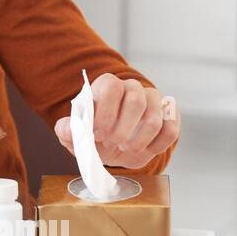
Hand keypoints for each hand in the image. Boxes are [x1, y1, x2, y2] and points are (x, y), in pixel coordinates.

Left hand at [53, 73, 179, 169]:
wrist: (116, 146)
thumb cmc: (95, 136)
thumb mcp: (76, 135)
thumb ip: (67, 130)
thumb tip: (66, 128)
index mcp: (107, 85)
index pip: (112, 86)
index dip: (106, 112)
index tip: (98, 134)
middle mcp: (133, 88)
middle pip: (136, 101)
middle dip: (123, 130)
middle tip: (112, 144)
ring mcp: (154, 100)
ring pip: (155, 118)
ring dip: (139, 140)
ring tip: (126, 149)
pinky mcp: (169, 117)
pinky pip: (171, 130)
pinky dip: (157, 145)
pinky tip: (144, 150)